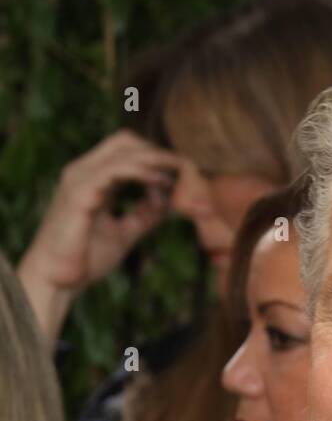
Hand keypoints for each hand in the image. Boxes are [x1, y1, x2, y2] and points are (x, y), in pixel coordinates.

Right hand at [17, 131, 180, 342]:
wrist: (56, 279)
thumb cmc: (84, 259)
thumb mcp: (123, 234)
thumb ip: (143, 216)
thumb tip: (166, 203)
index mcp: (92, 178)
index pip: (127, 151)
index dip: (156, 157)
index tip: (183, 172)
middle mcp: (84, 171)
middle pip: (126, 141)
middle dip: (159, 151)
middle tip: (186, 167)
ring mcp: (80, 178)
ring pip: (123, 151)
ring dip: (155, 159)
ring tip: (180, 171)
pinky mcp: (79, 192)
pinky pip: (114, 171)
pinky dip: (140, 172)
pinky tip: (159, 182)